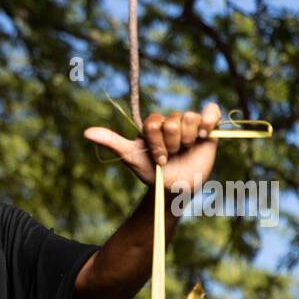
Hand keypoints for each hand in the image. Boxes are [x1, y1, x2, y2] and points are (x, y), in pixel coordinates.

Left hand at [84, 103, 220, 190]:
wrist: (175, 188)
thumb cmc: (152, 173)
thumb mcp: (131, 157)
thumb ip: (111, 141)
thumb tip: (86, 132)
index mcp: (153, 125)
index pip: (154, 123)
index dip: (156, 144)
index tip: (158, 159)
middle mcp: (171, 121)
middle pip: (172, 122)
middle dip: (171, 144)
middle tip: (173, 156)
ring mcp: (190, 124)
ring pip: (189, 118)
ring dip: (188, 140)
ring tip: (187, 150)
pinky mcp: (208, 128)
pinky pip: (211, 110)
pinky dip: (209, 120)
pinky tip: (204, 134)